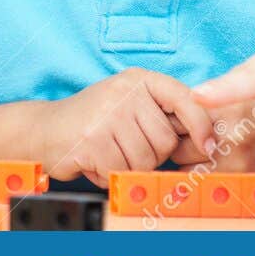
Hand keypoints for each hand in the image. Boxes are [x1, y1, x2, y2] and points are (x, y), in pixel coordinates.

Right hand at [42, 68, 213, 185]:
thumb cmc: (95, 123)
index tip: (208, 147)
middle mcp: (123, 91)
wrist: (44, 130)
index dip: (201, 126)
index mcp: (138, 79)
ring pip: (145, 161)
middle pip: (166, 141)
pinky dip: (110, 176)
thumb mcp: (130, 107)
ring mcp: (106, 114)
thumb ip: (164, 117)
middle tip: (125, 147)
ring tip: (108, 153)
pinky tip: (95, 162)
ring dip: (129, 168)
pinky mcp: (91, 140)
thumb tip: (209, 141)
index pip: (185, 98)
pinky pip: (121, 171)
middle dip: (151, 155)